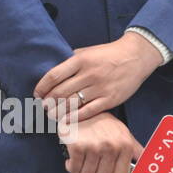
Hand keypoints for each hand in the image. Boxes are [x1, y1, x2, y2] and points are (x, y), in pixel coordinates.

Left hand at [35, 33, 160, 120]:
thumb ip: (69, 62)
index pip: (54, 76)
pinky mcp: (110, 99)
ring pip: (73, 103)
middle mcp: (89, 74)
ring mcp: (100, 87)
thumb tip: (51, 75)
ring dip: (58, 111)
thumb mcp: (86, 52)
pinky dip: (75, 117)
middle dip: (48, 102)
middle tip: (43, 107)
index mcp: (80, 60)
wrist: (135, 56)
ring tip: (51, 115)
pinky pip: (89, 111)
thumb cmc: (107, 54)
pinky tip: (66, 120)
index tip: (37, 94)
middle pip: (61, 92)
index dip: (42, 87)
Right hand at [59, 111, 142, 172]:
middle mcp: (111, 147)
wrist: (79, 107)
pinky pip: (73, 169)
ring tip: (82, 162)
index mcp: (125, 146)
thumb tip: (147, 167)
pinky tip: (73, 159)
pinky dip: (71, 167)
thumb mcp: (123, 133)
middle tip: (91, 170)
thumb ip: (135, 150)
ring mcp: (93, 146)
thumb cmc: (102, 123)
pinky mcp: (77, 146)